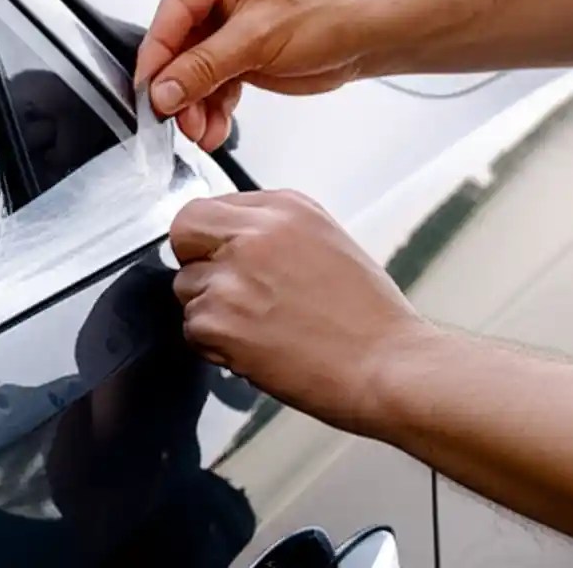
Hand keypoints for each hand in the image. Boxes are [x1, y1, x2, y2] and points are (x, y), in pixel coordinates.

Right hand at [135, 0, 368, 150]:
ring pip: (195, 64)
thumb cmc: (329, 16)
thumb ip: (203, 69)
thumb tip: (162, 92)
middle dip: (181, 87)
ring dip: (196, 102)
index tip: (147, 91)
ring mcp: (227, 13)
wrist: (367, 37)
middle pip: (181, 41)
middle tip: (176, 119)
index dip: (158, 55)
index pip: (174, 9)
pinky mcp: (237, 42)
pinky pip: (213, 76)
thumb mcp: (256, 42)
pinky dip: (213, 104)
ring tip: (200, 132)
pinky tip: (213, 128)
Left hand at [170, 190, 431, 432]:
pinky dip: (216, 347)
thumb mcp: (328, 244)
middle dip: (196, 262)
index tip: (226, 259)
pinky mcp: (221, 320)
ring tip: (260, 329)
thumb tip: (233, 241)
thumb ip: (275, 233)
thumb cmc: (370, 318)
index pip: (209, 206)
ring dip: (211, 313)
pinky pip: (193, 330)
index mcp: (285, 209)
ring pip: (186, 288)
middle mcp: (255, 234)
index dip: (212, 239)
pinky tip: (257, 350)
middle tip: (225, 292)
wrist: (389, 366)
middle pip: (184, 233)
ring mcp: (234, 276)